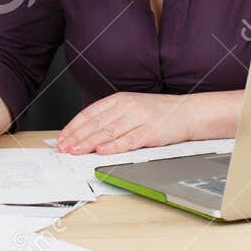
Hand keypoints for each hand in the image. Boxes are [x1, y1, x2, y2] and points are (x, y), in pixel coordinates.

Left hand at [56, 92, 191, 155]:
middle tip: (63, 148)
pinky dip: (114, 147)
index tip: (62, 138)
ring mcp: (139, 118)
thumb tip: (87, 134)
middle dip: (77, 137)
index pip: (90, 113)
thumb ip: (111, 117)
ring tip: (76, 151)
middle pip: (96, 123)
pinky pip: (128, 140)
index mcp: (120, 99)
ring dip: (89, 143)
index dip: (74, 126)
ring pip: (109, 132)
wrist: (188, 112)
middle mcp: (127, 106)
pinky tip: (102, 152)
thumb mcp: (131, 108)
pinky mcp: (150, 131)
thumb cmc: (158, 113)